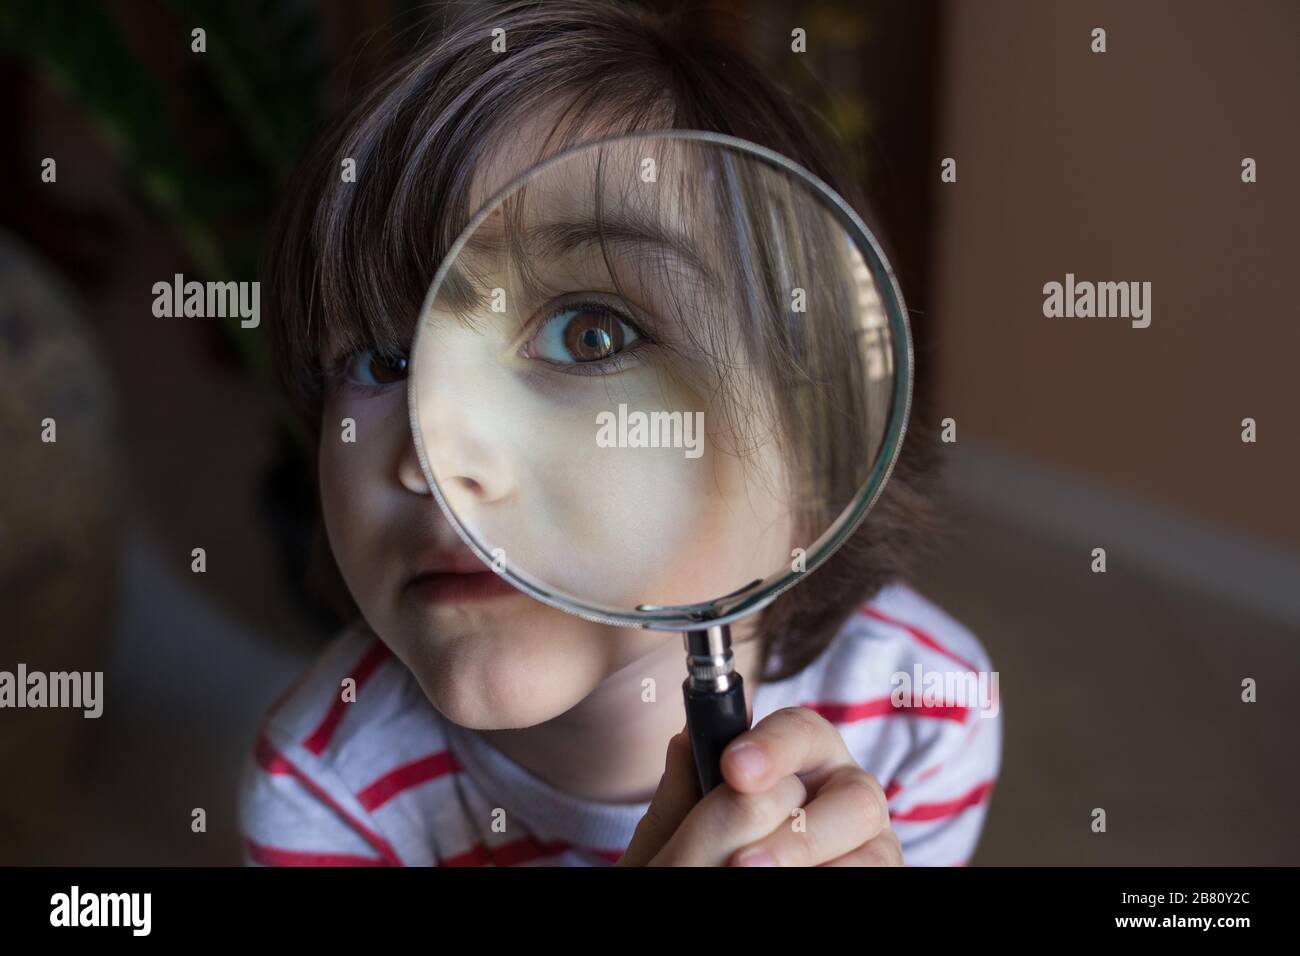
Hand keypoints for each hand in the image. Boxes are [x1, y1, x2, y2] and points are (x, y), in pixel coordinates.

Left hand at [617, 706, 901, 865]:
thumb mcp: (683, 822)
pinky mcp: (879, 867)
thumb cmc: (700, 852)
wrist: (714, 877)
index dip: (772, 746)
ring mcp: (868, 836)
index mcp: (798, 755)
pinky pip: (871, 870)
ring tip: (749, 873)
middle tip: (741, 860)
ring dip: (808, 857)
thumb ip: (687, 783)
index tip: (734, 769)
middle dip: (797, 831)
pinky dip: (828, 877)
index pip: (801, 729)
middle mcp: (843, 789)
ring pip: (867, 840)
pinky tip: (788, 884)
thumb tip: (689, 734)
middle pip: (853, 791)